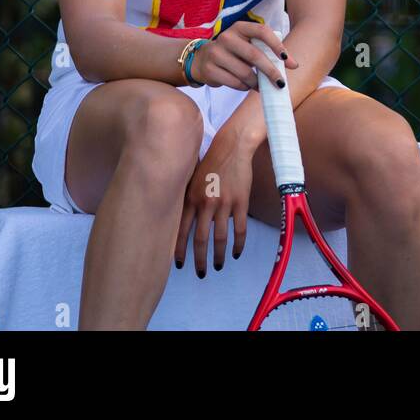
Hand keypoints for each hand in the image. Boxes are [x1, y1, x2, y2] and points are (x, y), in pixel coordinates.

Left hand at [176, 123, 257, 275]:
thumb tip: (179, 219)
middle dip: (199, 260)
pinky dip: (238, 244)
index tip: (178, 265)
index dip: (179, 250)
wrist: (232, 146)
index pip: (181, 231)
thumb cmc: (210, 161)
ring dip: (219, 256)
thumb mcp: (192, 179)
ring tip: (219, 266)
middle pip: (200, 239)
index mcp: (191, 199)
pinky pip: (240, 229)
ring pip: (220, 238)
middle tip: (200, 273)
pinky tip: (237, 253)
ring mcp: (224, 204)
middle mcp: (206, 203)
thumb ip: (186, 198)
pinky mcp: (241, 202)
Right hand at [189, 21, 296, 89]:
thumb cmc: (234, 52)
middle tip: (281, 83)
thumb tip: (294, 65)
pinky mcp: (210, 69)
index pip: (262, 31)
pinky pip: (235, 82)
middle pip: (254, 55)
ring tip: (262, 85)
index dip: (276, 44)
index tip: (286, 59)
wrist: (202, 59)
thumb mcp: (249, 45)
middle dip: (271, 71)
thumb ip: (269, 51)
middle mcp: (227, 37)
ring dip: (257, 82)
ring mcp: (216, 53)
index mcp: (240, 27)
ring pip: (245, 72)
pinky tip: (247, 85)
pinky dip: (245, 87)